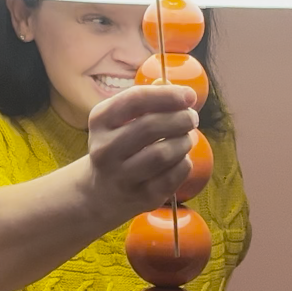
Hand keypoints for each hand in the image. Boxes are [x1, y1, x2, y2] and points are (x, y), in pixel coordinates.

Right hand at [81, 84, 198, 220]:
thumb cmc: (120, 144)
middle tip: (192, 118)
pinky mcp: (140, 197)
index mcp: (100, 120)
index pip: (135, 99)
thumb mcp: (121, 119)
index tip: (190, 96)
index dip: (167, 95)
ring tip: (187, 138)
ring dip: (184, 142)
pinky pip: (173, 176)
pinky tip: (181, 159)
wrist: (102, 191)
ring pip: (163, 154)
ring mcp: (121, 176)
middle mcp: (105, 149)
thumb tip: (182, 93)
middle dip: (180, 118)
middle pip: (151, 127)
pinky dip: (184, 164)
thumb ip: (148, 101)